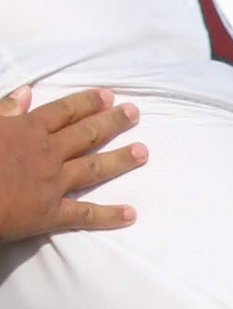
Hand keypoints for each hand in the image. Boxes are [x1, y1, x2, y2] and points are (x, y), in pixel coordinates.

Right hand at [0, 87, 144, 239]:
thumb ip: (4, 109)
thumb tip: (25, 92)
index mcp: (26, 130)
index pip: (63, 111)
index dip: (87, 102)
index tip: (108, 96)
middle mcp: (46, 154)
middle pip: (86, 134)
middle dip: (112, 122)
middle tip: (135, 113)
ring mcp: (52, 183)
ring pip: (93, 168)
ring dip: (120, 159)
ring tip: (143, 152)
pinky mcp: (50, 214)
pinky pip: (84, 214)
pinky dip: (109, 216)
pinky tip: (131, 214)